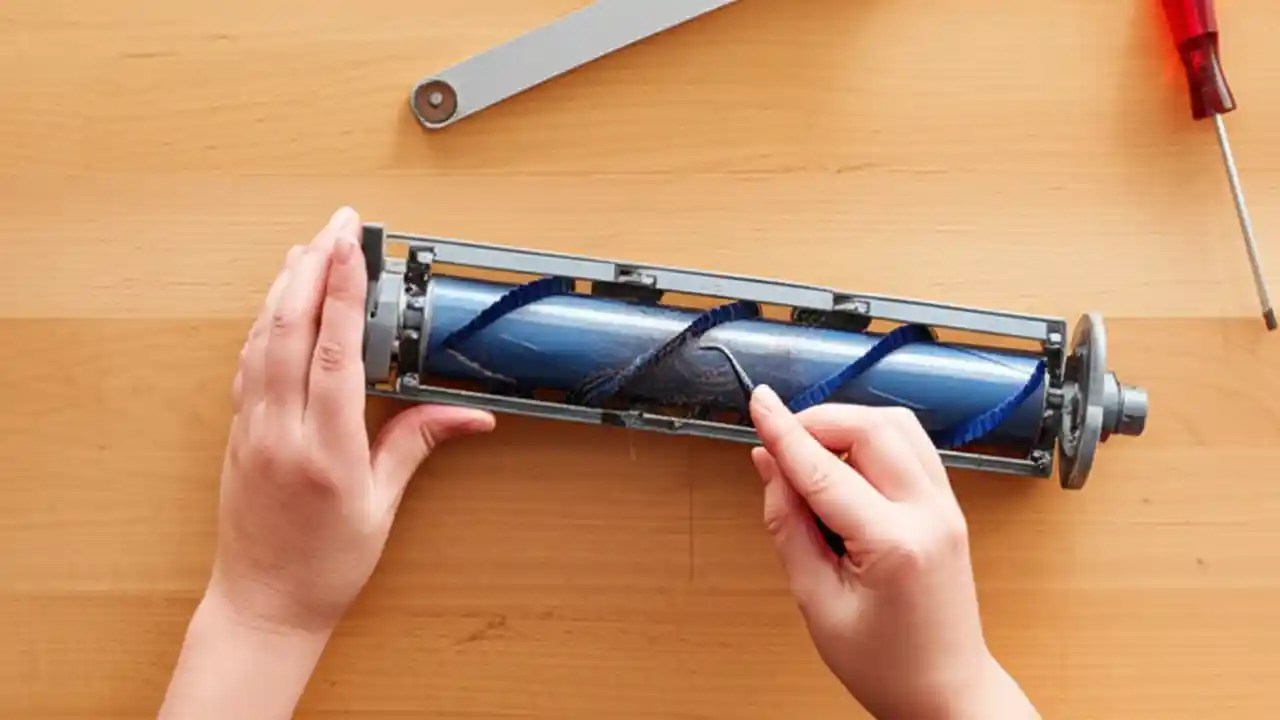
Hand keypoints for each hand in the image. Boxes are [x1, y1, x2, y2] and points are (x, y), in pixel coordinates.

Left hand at [160, 207, 493, 718]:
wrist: (262, 605)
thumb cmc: (326, 566)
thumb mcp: (382, 507)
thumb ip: (417, 445)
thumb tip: (474, 416)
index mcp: (325, 449)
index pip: (334, 352)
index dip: (343, 292)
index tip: (354, 246)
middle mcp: (280, 430)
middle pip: (290, 329)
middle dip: (313, 267)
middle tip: (337, 225)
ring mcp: (250, 429)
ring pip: (261, 339)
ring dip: (284, 287)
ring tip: (308, 247)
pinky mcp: (236, 433)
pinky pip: (247, 364)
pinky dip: (264, 323)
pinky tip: (277, 303)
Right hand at [748, 386, 1037, 719]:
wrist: (944, 691)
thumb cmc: (885, 664)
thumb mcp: (816, 602)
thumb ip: (788, 525)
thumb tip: (769, 466)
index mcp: (895, 545)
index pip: (825, 470)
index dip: (784, 431)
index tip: (759, 403)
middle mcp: (931, 515)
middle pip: (872, 428)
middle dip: (819, 421)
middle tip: (781, 442)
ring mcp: (947, 507)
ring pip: (897, 426)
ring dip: (848, 426)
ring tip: (811, 457)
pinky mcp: (949, 506)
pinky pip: (911, 446)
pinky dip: (872, 440)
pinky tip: (844, 467)